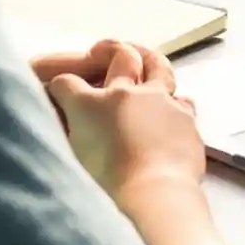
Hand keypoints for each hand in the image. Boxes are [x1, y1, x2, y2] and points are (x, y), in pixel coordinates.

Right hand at [46, 42, 203, 201]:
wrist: (154, 195)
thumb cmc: (104, 186)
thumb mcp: (71, 159)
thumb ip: (69, 137)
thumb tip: (70, 130)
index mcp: (89, 105)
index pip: (66, 82)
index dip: (60, 86)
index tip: (59, 91)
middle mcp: (125, 94)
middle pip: (120, 55)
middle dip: (110, 49)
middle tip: (101, 51)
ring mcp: (160, 101)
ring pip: (159, 66)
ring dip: (150, 62)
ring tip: (146, 62)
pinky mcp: (186, 117)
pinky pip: (182, 99)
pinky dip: (174, 102)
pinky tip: (173, 108)